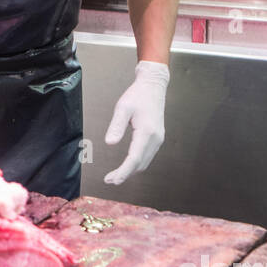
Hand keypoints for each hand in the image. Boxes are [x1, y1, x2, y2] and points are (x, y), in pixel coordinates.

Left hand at [103, 60, 168, 184]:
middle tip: (108, 180)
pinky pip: (147, 156)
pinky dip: (136, 164)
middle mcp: (155, 138)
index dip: (123, 171)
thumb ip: (116, 126)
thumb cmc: (137, 95)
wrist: (153, 86)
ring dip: (131, 171)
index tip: (112, 180)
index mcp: (147, 131)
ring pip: (145, 162)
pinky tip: (126, 166)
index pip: (134, 158)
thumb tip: (109, 143)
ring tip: (115, 176)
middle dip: (125, 174)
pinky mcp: (157, 138)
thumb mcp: (123, 107)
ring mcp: (158, 139)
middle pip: (140, 164)